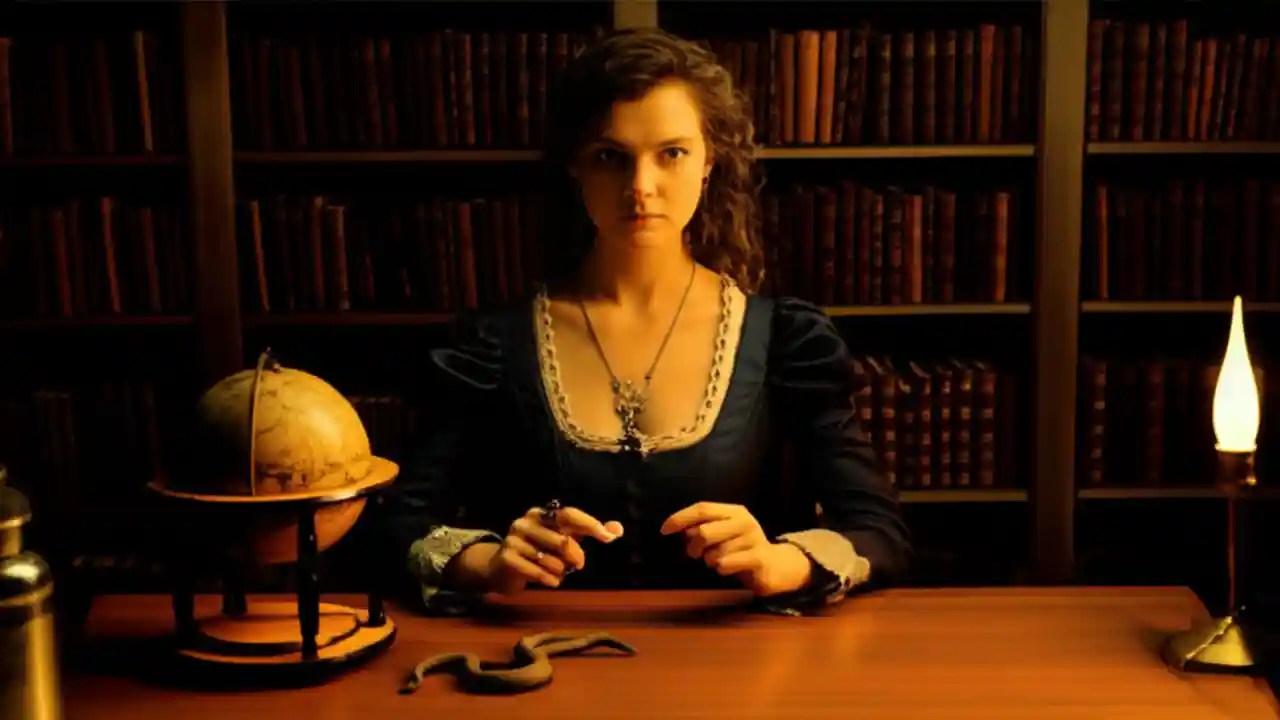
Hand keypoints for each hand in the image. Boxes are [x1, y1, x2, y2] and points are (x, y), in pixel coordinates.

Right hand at [486, 505, 623, 594]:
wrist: (502, 568)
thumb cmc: (539, 550)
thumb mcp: (564, 537)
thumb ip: (590, 532)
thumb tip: (618, 530)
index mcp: (542, 513)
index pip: (569, 515)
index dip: (590, 525)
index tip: (608, 538)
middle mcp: (526, 522)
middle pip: (564, 541)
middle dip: (576, 557)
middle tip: (577, 565)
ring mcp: (514, 539)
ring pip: (552, 561)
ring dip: (561, 572)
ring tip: (557, 573)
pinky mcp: (508, 558)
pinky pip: (538, 573)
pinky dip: (550, 580)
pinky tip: (552, 581)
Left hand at [660, 502, 812, 596]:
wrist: (774, 566)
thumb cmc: (740, 548)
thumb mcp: (723, 533)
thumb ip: (702, 527)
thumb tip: (676, 528)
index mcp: (733, 511)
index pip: (702, 508)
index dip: (680, 518)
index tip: (664, 530)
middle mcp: (744, 521)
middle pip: (704, 532)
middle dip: (693, 546)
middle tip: (695, 554)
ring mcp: (753, 539)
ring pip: (714, 552)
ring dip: (710, 561)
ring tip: (717, 561)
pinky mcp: (759, 557)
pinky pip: (726, 564)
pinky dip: (721, 569)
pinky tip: (727, 568)